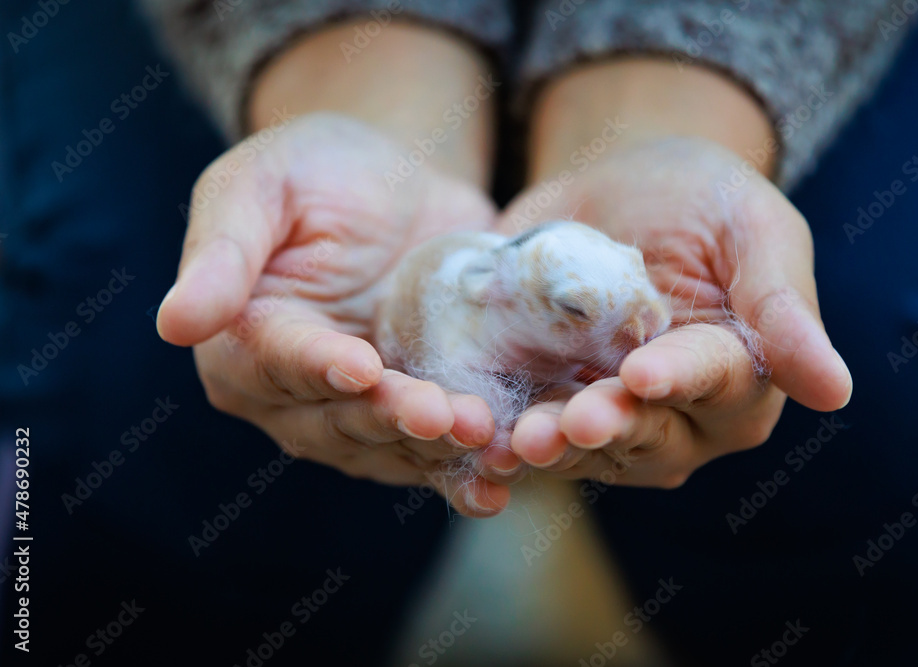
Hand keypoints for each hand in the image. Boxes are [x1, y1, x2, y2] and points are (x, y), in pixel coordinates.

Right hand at [157, 113, 518, 516]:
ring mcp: (356, 414)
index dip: (317, 367)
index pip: (276, 362)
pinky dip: (465, 473)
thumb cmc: (319, 171)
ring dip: (437, 454)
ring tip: (488, 444)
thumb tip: (175, 323)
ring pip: (390, 448)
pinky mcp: (414, 417)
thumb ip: (223, 250)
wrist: (400, 191)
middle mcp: (293, 394)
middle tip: (443, 414)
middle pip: (338, 420)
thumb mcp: (264, 185)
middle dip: (391, 419)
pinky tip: (499, 485)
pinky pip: (435, 456)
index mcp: (243, 340)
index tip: (359, 367)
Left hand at [499, 137, 851, 486]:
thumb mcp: (749, 227)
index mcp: (741, 372)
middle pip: (650, 433)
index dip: (679, 380)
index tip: (643, 373)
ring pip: (588, 447)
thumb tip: (836, 393)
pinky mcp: (554, 405)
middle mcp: (681, 414)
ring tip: (520, 440)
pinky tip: (480, 441)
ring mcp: (615, 417)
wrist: (618, 186)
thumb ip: (782, 306)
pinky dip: (507, 440)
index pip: (717, 382)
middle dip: (610, 426)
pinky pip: (534, 432)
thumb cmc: (700, 196)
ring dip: (553, 446)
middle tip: (573, 422)